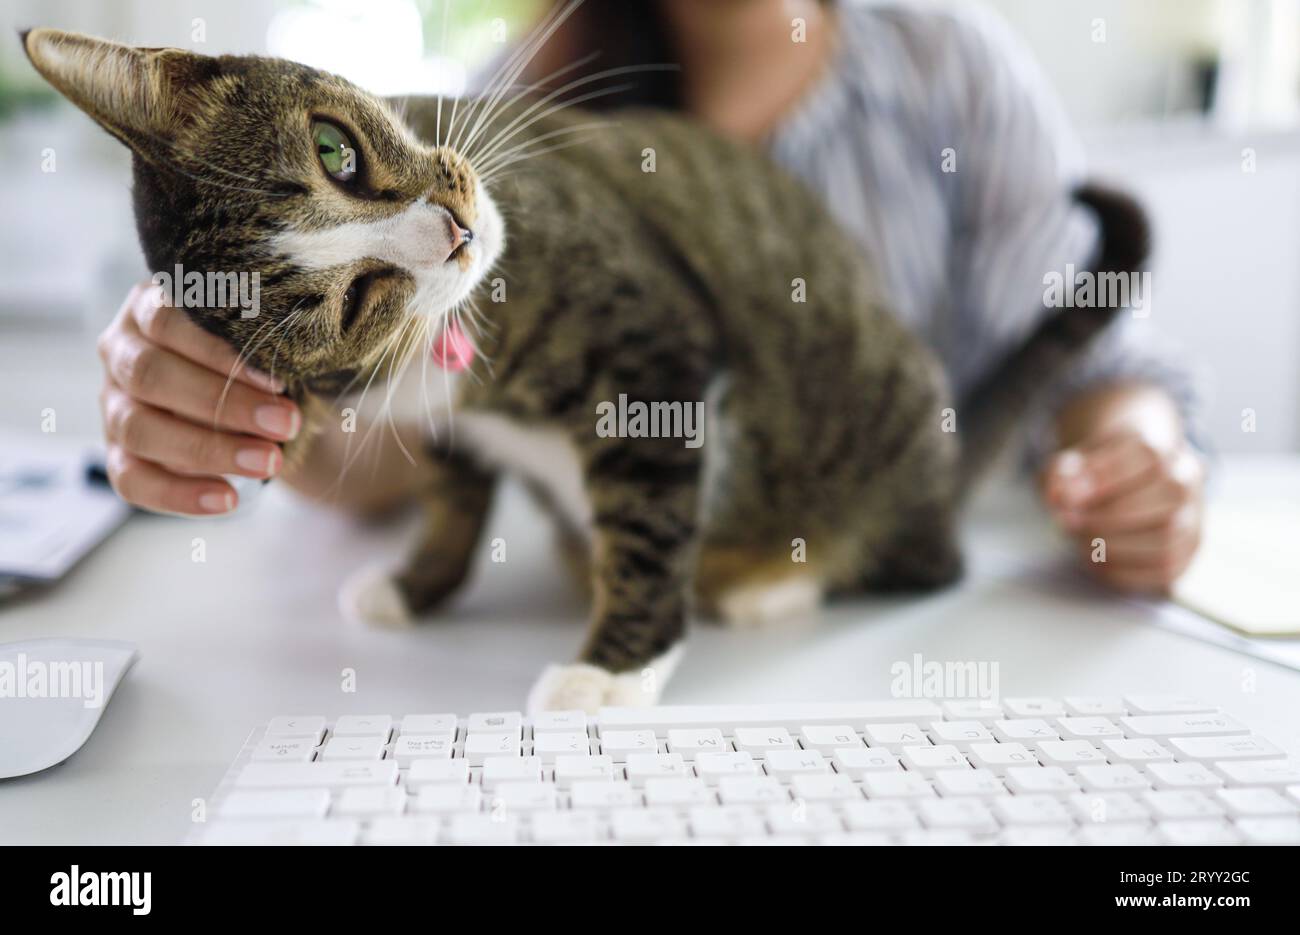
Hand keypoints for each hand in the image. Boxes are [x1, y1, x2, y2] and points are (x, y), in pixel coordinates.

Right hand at [97, 281, 300, 514]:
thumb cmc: (261, 362)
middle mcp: (121, 351)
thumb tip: (292, 360)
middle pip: (151, 374)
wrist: (262, 407)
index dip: (221, 352)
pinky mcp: (118, 453)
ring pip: (139, 428)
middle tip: (285, 423)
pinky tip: (229, 499)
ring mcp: (113, 404)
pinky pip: (133, 480)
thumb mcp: (265, 345)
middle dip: (222, 402)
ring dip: (208, 449)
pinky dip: (180, 494)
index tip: (278, 380)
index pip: (169, 321)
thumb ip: (264, 346)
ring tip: (269, 461)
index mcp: (150, 307)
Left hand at [1040, 431, 1204, 592]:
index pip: (1148, 455)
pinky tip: (1095, 561)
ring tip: (1080, 542)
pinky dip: (1124, 570)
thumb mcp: (1072, 463)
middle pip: (1168, 495)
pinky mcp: (1186, 553)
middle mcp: (1188, 479)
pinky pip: (1165, 569)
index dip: (1106, 477)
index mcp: (1163, 444)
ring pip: (1169, 536)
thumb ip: (1062, 474)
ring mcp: (1193, 517)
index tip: (1068, 495)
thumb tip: (1061, 496)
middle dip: (1110, 516)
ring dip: (1116, 545)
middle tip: (1068, 523)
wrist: (1124, 481)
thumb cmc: (1095, 472)